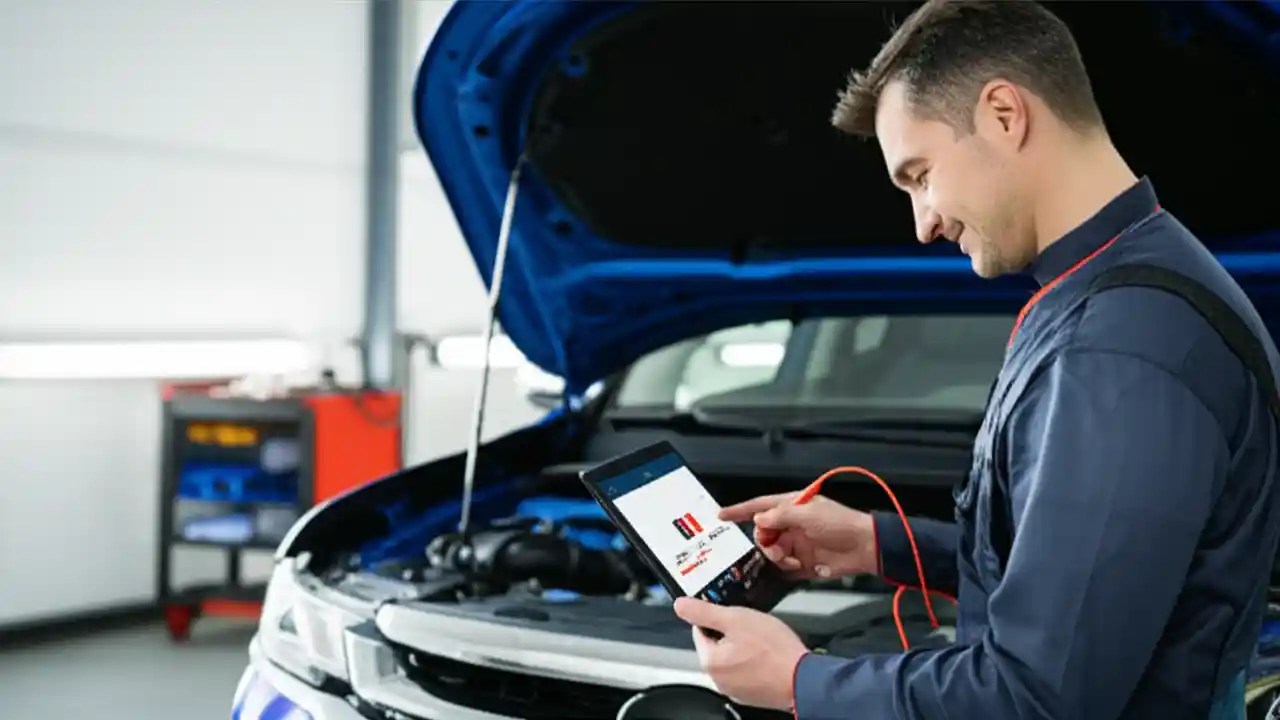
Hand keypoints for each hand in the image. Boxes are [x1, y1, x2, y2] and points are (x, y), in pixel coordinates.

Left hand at [672, 596, 808, 710]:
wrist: (803, 678)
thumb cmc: (775, 651)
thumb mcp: (736, 619)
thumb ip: (704, 612)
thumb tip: (680, 605)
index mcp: (710, 661)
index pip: (700, 629)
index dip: (717, 617)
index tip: (732, 614)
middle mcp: (718, 679)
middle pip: (716, 644)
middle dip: (732, 633)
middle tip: (751, 627)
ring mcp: (735, 689)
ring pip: (732, 657)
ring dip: (743, 647)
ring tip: (763, 642)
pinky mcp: (751, 694)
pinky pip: (746, 671)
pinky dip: (754, 662)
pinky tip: (768, 656)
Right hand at [719, 493, 876, 579]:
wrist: (864, 548)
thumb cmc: (841, 524)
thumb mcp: (808, 514)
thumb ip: (780, 515)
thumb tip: (759, 519)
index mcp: (792, 506)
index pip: (760, 505)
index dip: (740, 510)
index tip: (722, 515)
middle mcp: (791, 524)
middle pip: (762, 531)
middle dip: (764, 540)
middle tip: (773, 545)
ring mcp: (796, 543)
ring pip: (770, 550)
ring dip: (775, 556)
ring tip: (788, 559)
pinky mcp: (802, 561)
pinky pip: (782, 566)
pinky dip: (784, 568)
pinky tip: (794, 567)